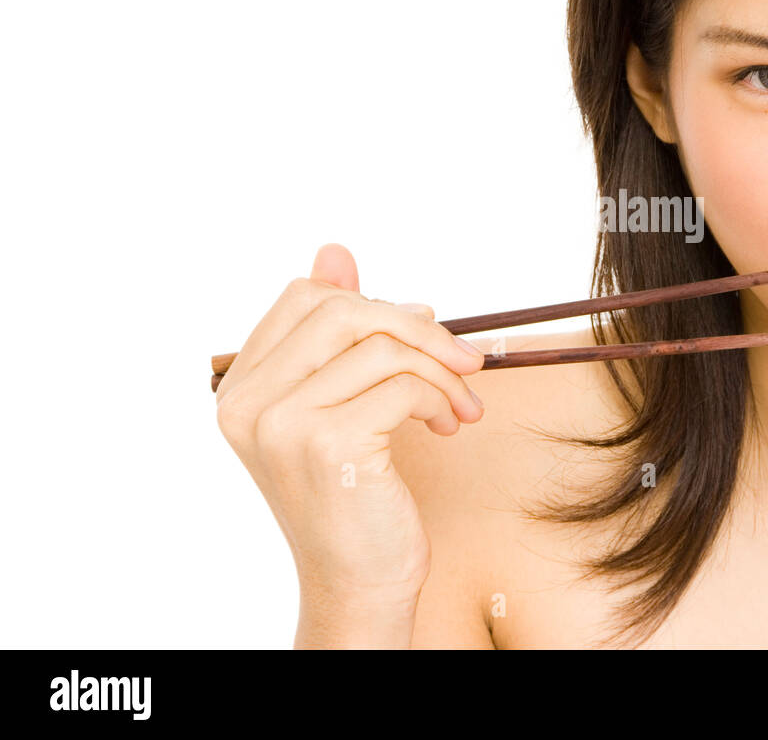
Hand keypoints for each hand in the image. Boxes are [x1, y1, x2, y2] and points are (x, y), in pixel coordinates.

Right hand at [215, 243, 484, 630]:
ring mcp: (281, 422)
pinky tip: (448, 425)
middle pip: (343, 310)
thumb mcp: (340, 406)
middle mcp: (247, 402)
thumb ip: (335, 334)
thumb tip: (334, 251)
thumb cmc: (354, 496)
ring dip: (440, 370)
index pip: (305, 297)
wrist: (360, 582)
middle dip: (418, 329)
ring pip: (381, 346)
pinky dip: (442, 398)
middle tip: (461, 360)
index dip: (375, 303)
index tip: (421, 330)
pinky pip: (404, 384)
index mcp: (240, 387)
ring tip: (460, 404)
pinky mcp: (327, 443)